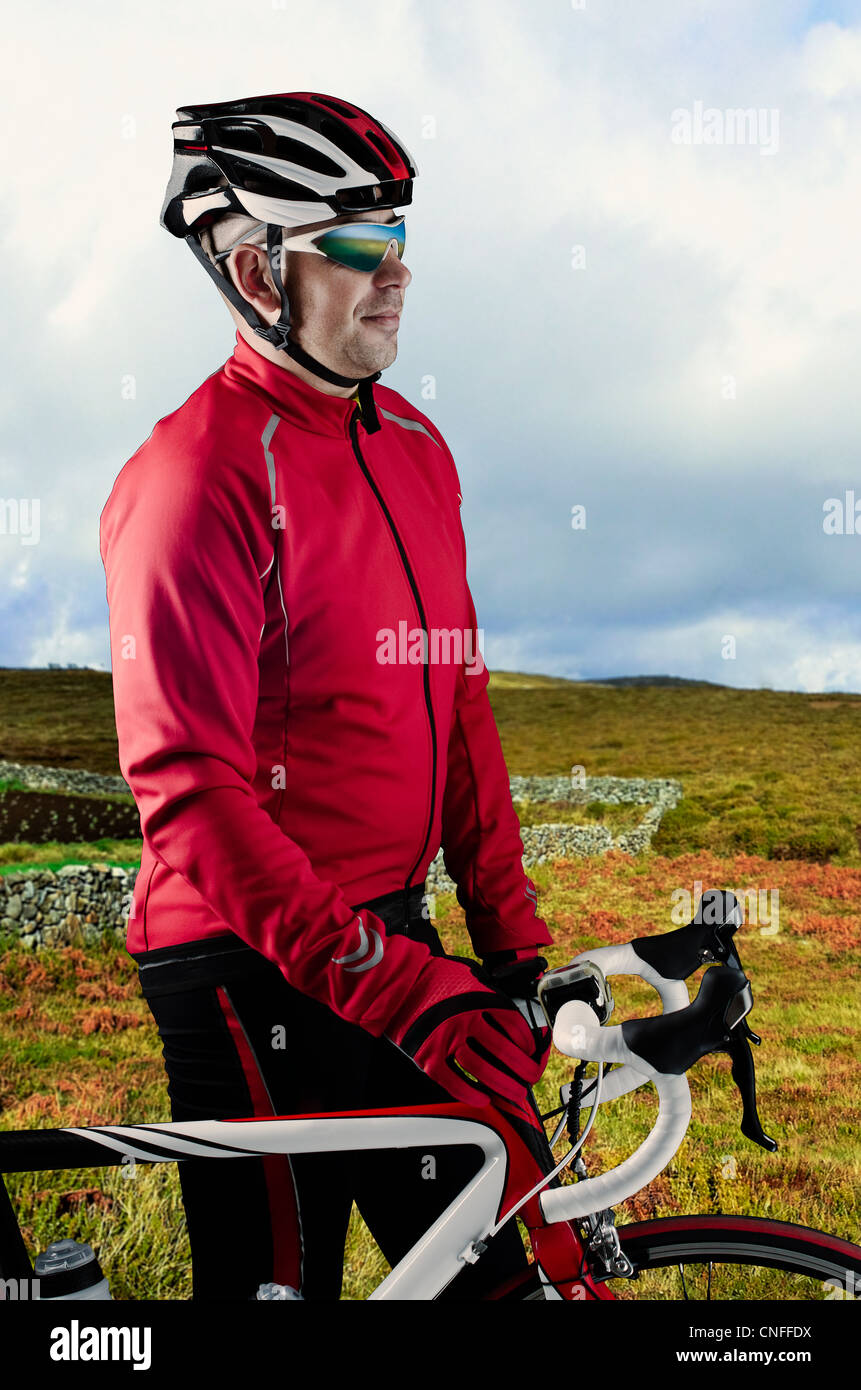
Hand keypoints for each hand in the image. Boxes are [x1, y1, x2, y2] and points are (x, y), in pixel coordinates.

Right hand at [385, 955, 545, 1106]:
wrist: (396, 981)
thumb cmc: (431, 976)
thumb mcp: (468, 976)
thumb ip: (488, 994)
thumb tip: (509, 1016)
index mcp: (478, 999)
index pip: (514, 1026)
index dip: (527, 1043)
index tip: (531, 1052)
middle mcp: (465, 1019)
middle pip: (503, 1051)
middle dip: (522, 1070)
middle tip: (530, 1079)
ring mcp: (446, 1039)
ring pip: (483, 1070)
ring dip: (503, 1086)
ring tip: (514, 1094)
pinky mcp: (427, 1056)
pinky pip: (453, 1081)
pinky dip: (470, 1093)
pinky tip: (482, 1099)